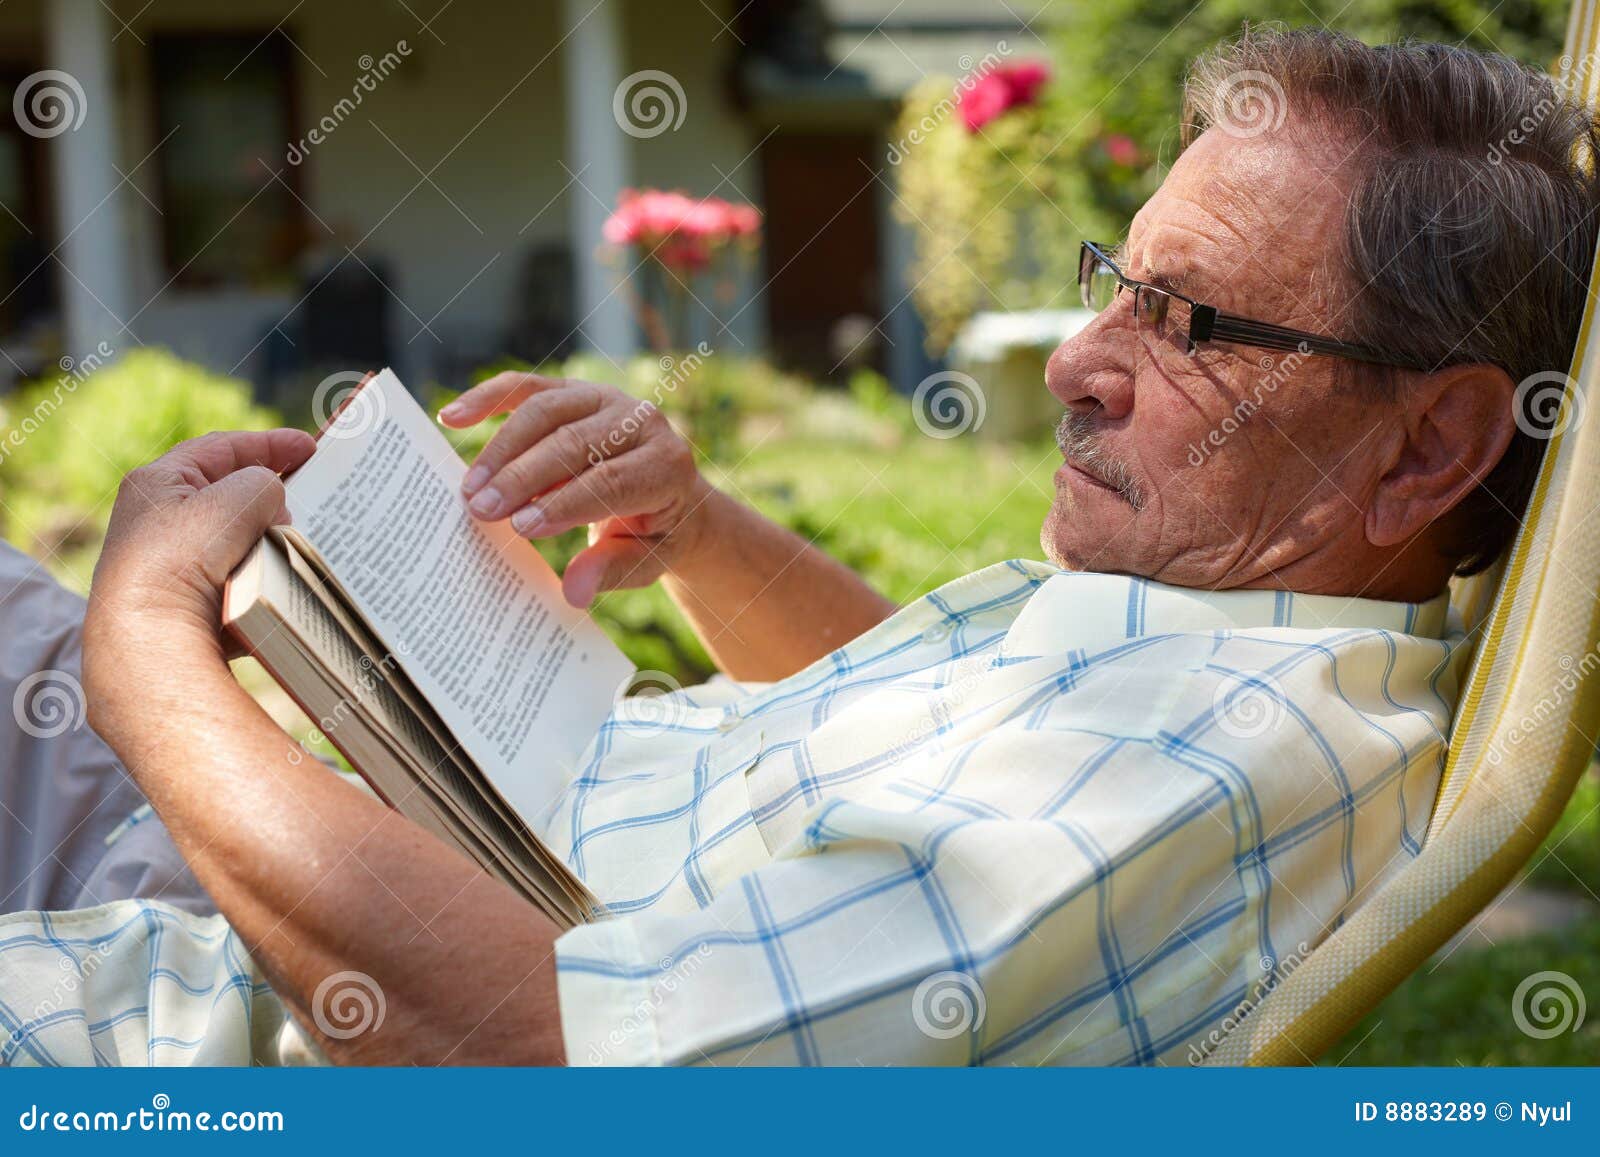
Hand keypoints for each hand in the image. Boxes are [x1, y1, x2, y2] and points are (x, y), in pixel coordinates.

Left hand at [83, 429, 315, 688]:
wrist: (150, 636)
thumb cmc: (182, 558)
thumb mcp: (234, 500)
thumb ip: (263, 485)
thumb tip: (275, 505)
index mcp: (158, 482)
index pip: (221, 449)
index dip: (269, 444)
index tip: (310, 448)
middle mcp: (160, 519)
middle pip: (229, 496)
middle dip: (270, 498)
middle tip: (308, 499)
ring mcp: (173, 563)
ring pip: (238, 540)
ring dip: (268, 540)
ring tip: (298, 543)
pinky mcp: (188, 601)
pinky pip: (238, 579)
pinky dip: (261, 577)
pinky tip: (281, 581)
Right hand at [439, 372, 709, 607]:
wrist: (670, 493)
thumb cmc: (654, 532)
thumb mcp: (647, 559)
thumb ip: (613, 570)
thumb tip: (575, 591)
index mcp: (665, 465)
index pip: (611, 480)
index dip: (563, 502)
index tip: (520, 527)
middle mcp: (641, 422)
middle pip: (573, 442)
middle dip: (523, 477)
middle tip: (481, 510)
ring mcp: (606, 399)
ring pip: (545, 410)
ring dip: (501, 448)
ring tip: (469, 489)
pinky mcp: (574, 390)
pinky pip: (528, 387)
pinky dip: (487, 398)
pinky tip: (453, 417)